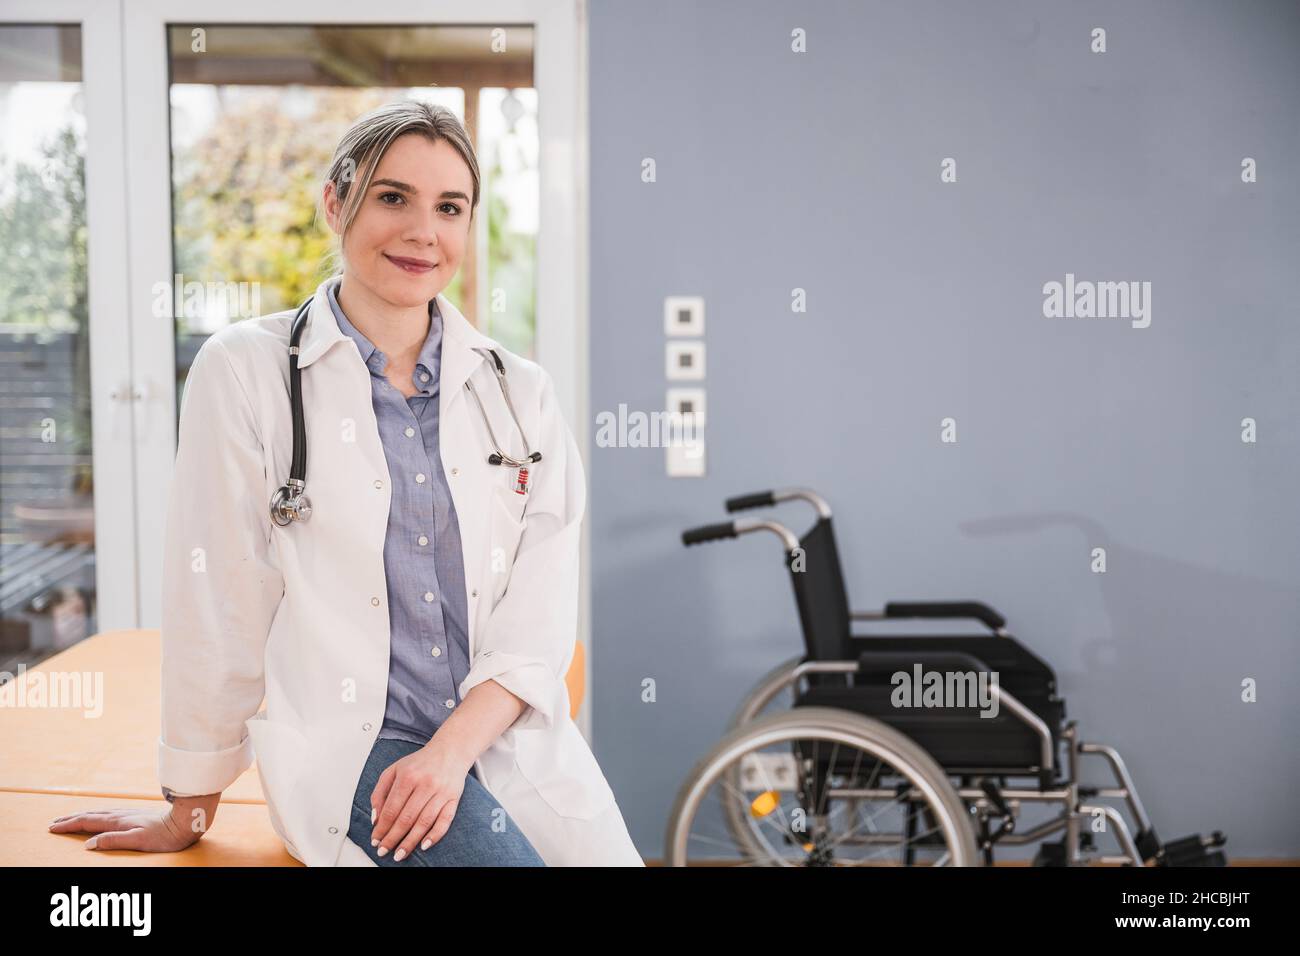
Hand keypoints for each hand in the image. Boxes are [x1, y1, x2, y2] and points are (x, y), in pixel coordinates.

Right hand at [48, 805, 207, 852]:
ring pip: (99, 813)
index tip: (52, 828)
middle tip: (53, 822)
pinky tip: (99, 816)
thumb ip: (113, 841)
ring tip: (71, 818)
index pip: (87, 823)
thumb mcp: (138, 841)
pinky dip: (97, 814)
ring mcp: (128, 813)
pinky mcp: (136, 815)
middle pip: (90, 815)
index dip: (68, 825)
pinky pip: (109, 813)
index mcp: (118, 822)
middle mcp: (121, 815)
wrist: (185, 821)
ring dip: (82, 815)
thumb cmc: (164, 835)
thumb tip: (88, 844)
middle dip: (70, 819)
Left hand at [370, 739, 472, 861]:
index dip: (382, 827)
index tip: (375, 840)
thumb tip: (376, 818)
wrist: (450, 750)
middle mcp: (425, 784)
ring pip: (424, 822)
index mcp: (408, 776)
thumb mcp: (394, 770)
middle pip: (406, 818)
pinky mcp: (454, 798)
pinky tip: (424, 845)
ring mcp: (441, 792)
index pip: (391, 809)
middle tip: (384, 851)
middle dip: (393, 838)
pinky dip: (435, 835)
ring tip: (399, 854)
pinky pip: (445, 820)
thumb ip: (380, 792)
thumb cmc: (420, 763)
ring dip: (410, 841)